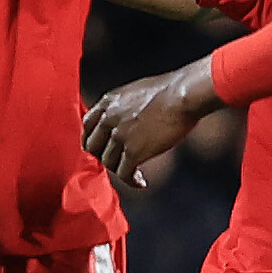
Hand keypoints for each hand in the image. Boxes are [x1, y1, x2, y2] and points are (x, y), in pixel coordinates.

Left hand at [83, 60, 215, 187]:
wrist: (185, 94)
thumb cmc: (169, 90)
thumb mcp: (135, 91)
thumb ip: (123, 106)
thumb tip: (124, 120)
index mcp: (108, 101)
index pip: (87, 125)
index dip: (92, 139)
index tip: (101, 148)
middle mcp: (108, 118)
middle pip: (93, 146)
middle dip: (103, 156)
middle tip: (117, 162)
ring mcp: (119, 135)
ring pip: (108, 162)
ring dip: (119, 170)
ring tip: (133, 173)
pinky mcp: (134, 151)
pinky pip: (124, 173)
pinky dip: (131, 181)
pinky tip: (141, 182)